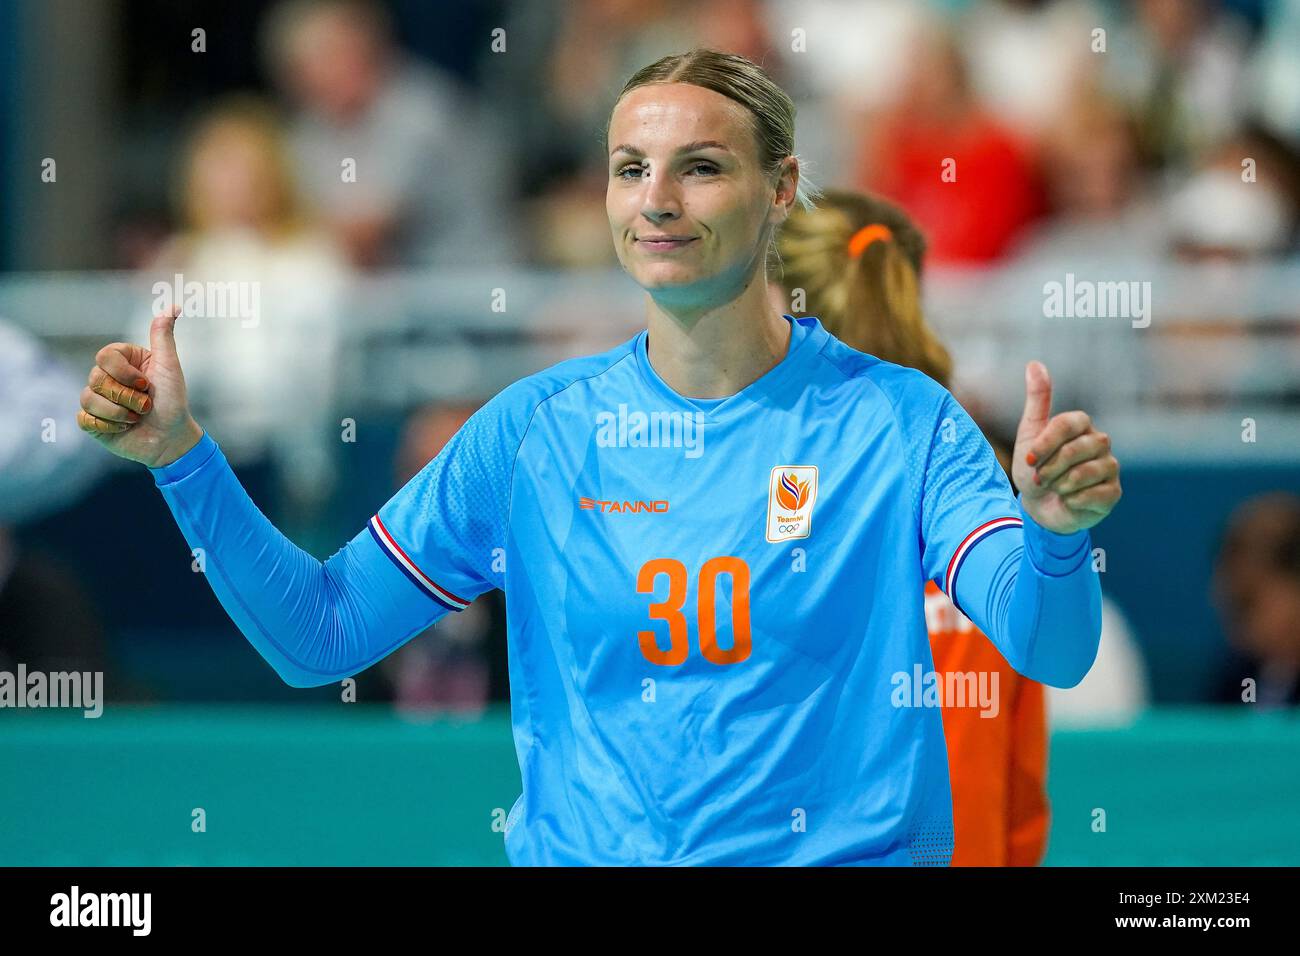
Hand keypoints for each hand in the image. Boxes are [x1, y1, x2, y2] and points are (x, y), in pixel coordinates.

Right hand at [77, 306, 202, 467]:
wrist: (171, 438)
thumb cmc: (173, 401)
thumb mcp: (169, 366)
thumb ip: (163, 336)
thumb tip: (173, 306)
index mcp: (122, 361)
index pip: (104, 356)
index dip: (123, 372)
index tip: (146, 384)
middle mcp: (107, 378)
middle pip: (96, 378)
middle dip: (127, 396)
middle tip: (146, 405)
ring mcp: (97, 400)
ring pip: (89, 399)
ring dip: (120, 413)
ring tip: (137, 418)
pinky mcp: (92, 422)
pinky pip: (85, 419)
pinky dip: (109, 426)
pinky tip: (125, 428)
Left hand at [1012, 360, 1120, 533]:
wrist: (1040, 506)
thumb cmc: (1035, 468)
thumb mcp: (1029, 434)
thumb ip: (1037, 400)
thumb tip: (1034, 363)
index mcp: (1081, 425)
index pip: (1069, 423)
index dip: (1046, 442)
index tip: (1029, 458)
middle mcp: (1100, 443)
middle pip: (1078, 448)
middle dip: (1051, 467)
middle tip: (1039, 478)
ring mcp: (1110, 467)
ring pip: (1087, 472)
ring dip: (1061, 484)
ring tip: (1053, 488)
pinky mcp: (1113, 492)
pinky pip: (1096, 494)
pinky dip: (1073, 500)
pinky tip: (1068, 500)